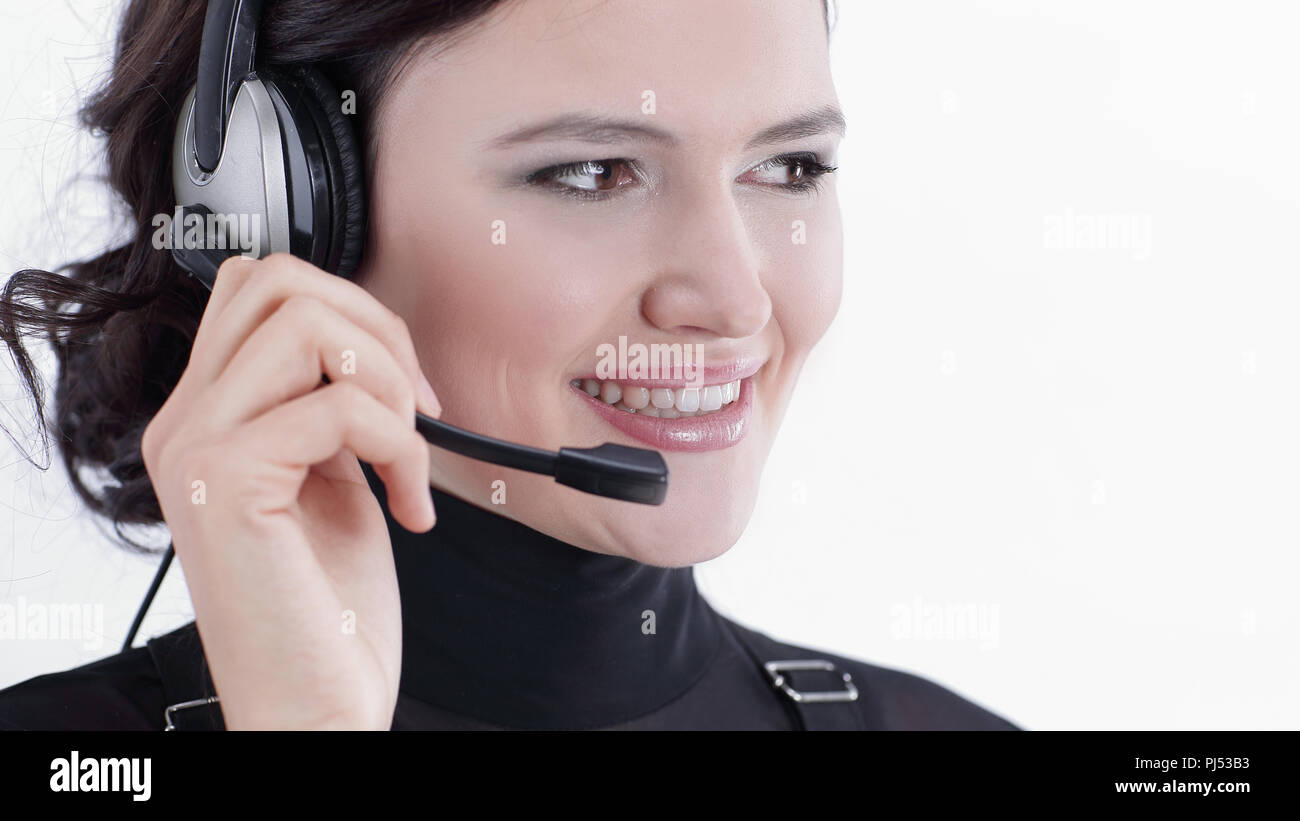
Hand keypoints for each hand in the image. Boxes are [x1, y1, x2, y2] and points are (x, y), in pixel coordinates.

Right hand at [141, 253, 440, 729]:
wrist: (312, 704)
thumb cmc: (327, 608)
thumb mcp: (328, 480)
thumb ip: (323, 407)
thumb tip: (360, 341)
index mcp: (206, 416)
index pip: (255, 285)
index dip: (350, 310)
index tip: (403, 388)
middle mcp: (184, 423)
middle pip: (277, 280)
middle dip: (376, 331)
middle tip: (416, 413)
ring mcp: (196, 449)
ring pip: (305, 324)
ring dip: (390, 386)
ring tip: (404, 460)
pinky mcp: (227, 484)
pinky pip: (340, 407)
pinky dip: (400, 449)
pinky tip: (407, 508)